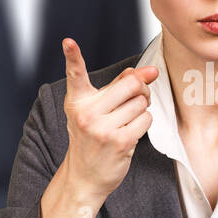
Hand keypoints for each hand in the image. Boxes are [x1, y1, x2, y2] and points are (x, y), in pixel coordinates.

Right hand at [60, 38, 156, 199]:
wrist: (85, 175)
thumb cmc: (93, 137)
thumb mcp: (97, 109)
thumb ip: (121, 85)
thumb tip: (149, 71)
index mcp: (78, 101)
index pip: (75, 75)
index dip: (72, 57)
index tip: (68, 42)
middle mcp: (86, 113)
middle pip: (130, 84)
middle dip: (141, 89)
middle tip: (135, 99)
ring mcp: (102, 128)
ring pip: (141, 102)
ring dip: (141, 109)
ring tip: (126, 120)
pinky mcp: (119, 141)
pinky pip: (146, 119)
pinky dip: (143, 123)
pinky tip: (130, 132)